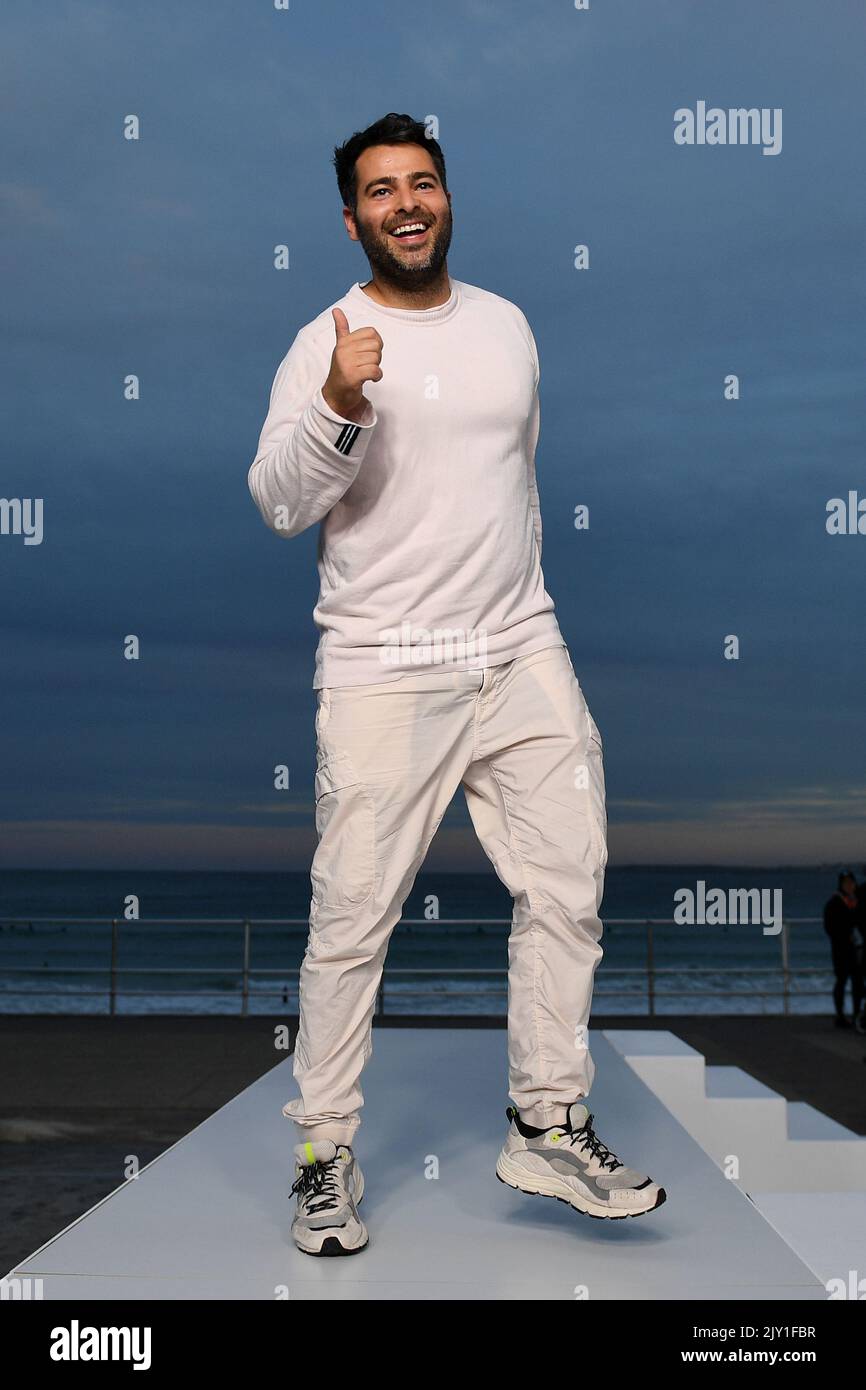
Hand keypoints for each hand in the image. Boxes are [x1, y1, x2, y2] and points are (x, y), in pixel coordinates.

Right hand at [322, 307, 382, 421]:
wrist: (335, 396)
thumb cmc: (342, 371)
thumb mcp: (341, 348)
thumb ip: (341, 329)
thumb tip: (336, 310)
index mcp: (343, 342)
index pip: (371, 332)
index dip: (376, 343)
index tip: (368, 353)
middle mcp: (343, 350)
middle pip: (376, 345)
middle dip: (377, 357)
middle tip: (367, 365)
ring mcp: (347, 363)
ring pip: (376, 359)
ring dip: (376, 368)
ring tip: (366, 373)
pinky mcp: (352, 376)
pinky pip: (375, 370)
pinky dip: (377, 377)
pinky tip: (371, 379)